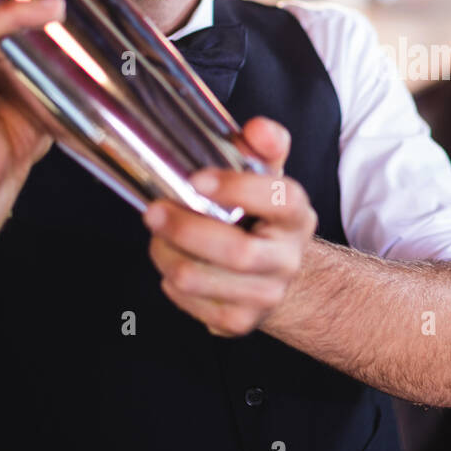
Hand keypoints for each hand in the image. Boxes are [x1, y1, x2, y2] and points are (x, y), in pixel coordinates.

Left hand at [144, 117, 318, 337]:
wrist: (276, 275)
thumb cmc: (261, 218)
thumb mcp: (266, 178)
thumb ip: (263, 147)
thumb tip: (258, 128)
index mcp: (295, 216)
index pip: (279, 199)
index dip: (238, 188)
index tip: (197, 179)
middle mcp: (287, 259)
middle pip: (238, 252)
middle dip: (187, 231)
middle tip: (155, 212)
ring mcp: (266, 294)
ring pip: (204, 281)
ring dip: (168, 256)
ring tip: (159, 239)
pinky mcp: (240, 322)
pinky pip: (193, 305)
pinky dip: (172, 284)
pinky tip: (175, 266)